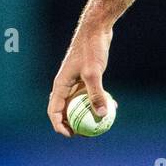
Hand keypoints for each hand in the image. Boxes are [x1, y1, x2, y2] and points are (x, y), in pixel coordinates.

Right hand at [47, 21, 114, 136]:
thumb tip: (101, 114)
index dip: (59, 125)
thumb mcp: (93, 72)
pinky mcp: (87, 76)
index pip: (54, 110)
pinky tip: (112, 106)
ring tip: (101, 123)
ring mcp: (76, 80)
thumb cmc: (91, 49)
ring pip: (80, 102)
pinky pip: (90, 93)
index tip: (71, 135)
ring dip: (88, 112)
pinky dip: (98, 100)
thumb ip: (96, 94)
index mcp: (60, 84)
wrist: (96, 30)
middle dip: (74, 123)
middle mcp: (66, 84)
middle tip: (87, 133)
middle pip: (66, 109)